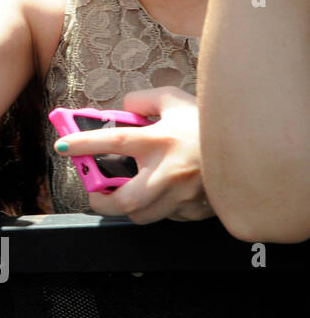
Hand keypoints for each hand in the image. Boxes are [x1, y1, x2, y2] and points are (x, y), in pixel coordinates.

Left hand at [54, 88, 210, 222]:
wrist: (254, 145)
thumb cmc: (209, 123)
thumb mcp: (176, 101)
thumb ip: (144, 101)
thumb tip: (123, 108)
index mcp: (160, 140)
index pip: (113, 141)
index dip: (83, 143)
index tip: (62, 145)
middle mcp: (169, 171)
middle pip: (123, 201)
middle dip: (100, 201)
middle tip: (94, 193)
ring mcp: (184, 194)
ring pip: (143, 215)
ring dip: (128, 207)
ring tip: (125, 193)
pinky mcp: (197, 210)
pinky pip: (168, 216)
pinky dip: (159, 208)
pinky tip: (161, 194)